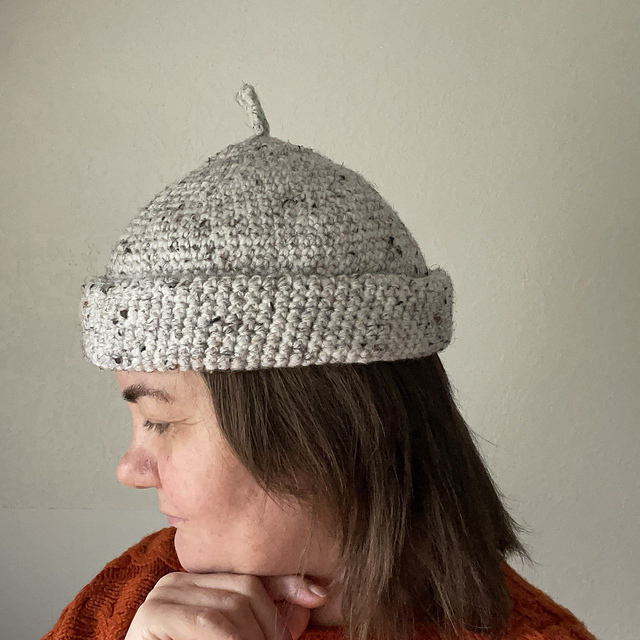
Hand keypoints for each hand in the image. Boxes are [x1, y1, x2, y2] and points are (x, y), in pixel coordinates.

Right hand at [123, 571, 328, 639]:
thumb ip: (264, 617)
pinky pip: (208, 622)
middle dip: (269, 628)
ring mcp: (163, 595)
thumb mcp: (235, 637)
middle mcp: (178, 581)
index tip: (318, 599)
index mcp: (198, 582)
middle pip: (244, 591)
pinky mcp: (151, 615)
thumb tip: (318, 595)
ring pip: (230, 610)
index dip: (286, 591)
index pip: (251, 580)